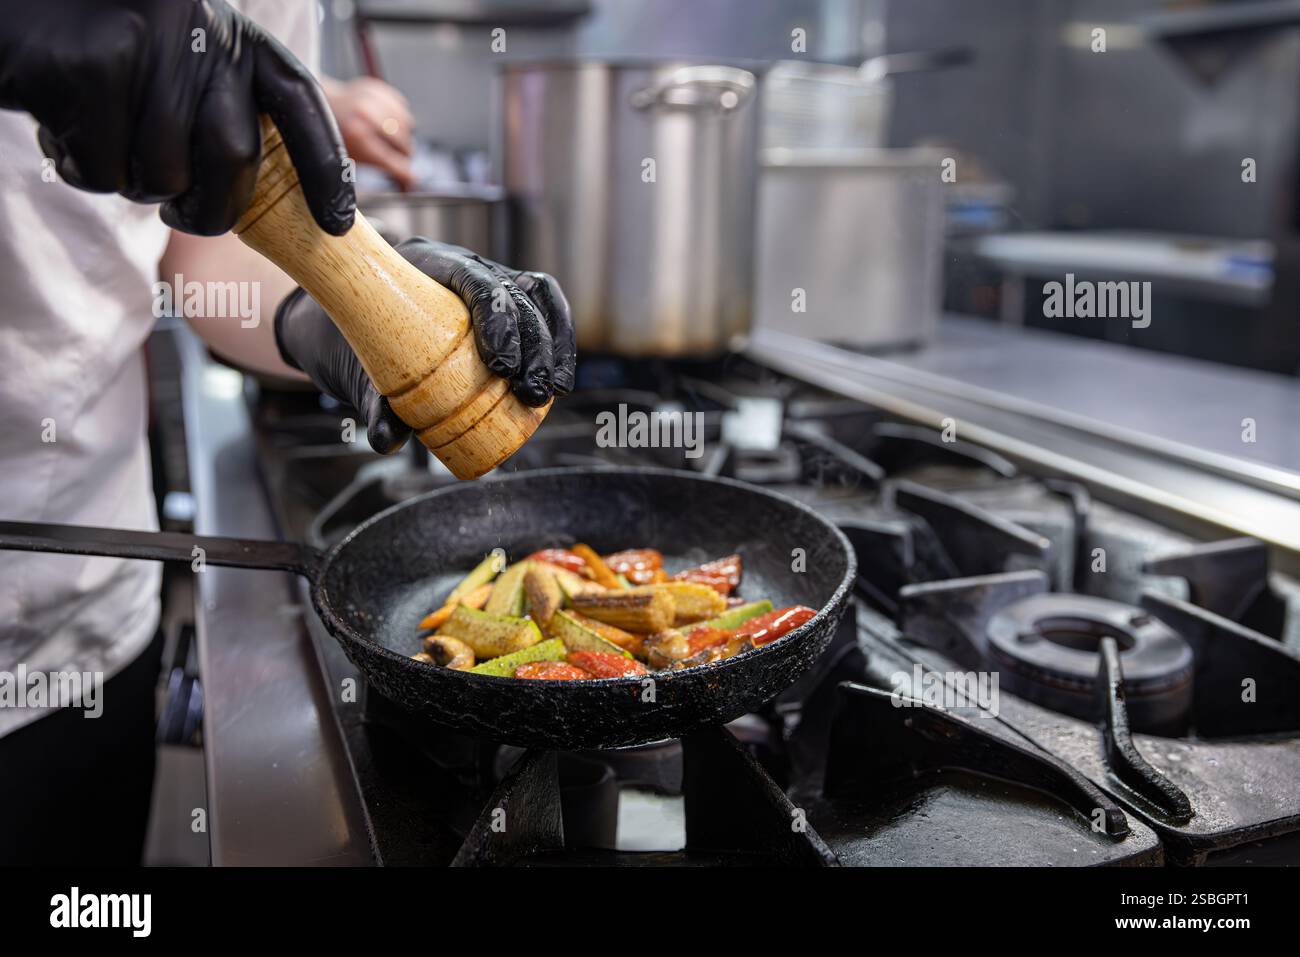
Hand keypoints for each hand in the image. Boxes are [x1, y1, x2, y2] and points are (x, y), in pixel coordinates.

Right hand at [0, 0, 354, 235]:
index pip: (299, 102)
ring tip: (103, 139)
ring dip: (132, 182)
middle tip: (182, 214)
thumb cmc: (105, 47)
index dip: (327, 167)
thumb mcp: (181, 64)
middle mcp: (198, 33)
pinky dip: (81, 169)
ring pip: (164, 174)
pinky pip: (102, 170)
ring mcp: (141, 45)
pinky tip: (63, 126)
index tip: (339, 224)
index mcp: (233, 38)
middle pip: (233, 156)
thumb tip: (275, 204)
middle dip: (210, 207)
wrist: (17, 6)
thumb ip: (222, 111)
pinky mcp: (84, 68)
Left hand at [274, 238, 575, 453]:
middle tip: (530, 392)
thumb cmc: (354, 333)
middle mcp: (467, 269)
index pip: (476, 279)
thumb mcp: (356, 364)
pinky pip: (542, 315)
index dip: (497, 318)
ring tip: (548, 393)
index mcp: (429, 265)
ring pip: (538, 300)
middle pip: (517, 293)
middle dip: (533, 345)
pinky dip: (557, 346)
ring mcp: (491, 284)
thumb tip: (389, 440)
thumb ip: (374, 403)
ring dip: (553, 347)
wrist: (350, 317)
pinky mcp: (505, 309)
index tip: (499, 365)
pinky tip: (559, 382)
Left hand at [323, 77, 414, 190]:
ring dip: (404, 134)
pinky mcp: (375, 87)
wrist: (311, 106)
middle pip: (404, 142)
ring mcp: (372, 98)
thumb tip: (409, 179)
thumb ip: (379, 167)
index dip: (406, 174)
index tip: (411, 179)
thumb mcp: (348, 159)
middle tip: (401, 160)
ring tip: (393, 140)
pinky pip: (401, 106)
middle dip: (405, 154)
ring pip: (407, 122)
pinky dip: (398, 116)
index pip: (395, 162)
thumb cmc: (331, 137)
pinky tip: (387, 121)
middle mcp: (367, 116)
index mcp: (359, 138)